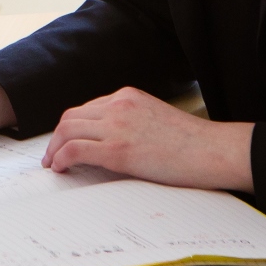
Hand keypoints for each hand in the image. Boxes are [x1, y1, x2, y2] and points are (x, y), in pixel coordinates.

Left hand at [39, 87, 253, 190]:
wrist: (214, 151)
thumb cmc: (193, 143)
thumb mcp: (156, 119)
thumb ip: (133, 121)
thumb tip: (112, 141)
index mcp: (128, 96)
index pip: (88, 108)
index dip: (73, 126)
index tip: (66, 141)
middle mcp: (118, 105)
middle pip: (71, 116)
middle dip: (57, 137)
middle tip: (52, 155)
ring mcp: (116, 126)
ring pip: (67, 130)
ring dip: (54, 148)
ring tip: (52, 164)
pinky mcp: (117, 150)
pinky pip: (75, 150)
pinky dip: (60, 158)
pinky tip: (60, 169)